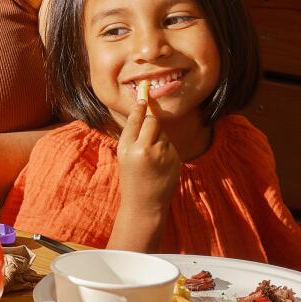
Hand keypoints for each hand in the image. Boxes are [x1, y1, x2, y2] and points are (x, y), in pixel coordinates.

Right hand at [117, 98, 180, 216]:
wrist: (145, 204)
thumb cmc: (131, 178)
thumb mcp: (124, 156)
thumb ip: (132, 135)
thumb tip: (143, 112)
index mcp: (129, 148)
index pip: (136, 120)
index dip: (140, 108)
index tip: (143, 97)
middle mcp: (146, 150)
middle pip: (153, 121)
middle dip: (151, 121)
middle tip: (146, 127)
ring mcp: (164, 155)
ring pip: (163, 133)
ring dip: (159, 137)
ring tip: (152, 156)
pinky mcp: (176, 160)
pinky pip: (171, 145)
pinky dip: (166, 149)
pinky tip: (160, 164)